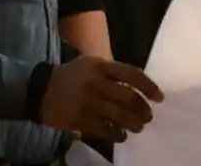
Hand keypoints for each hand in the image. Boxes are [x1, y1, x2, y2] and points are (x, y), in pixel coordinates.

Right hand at [38, 55, 163, 142]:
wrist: (41, 90)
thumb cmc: (72, 76)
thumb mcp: (92, 64)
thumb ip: (114, 71)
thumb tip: (140, 84)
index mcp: (101, 66)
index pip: (132, 75)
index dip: (149, 87)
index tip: (159, 98)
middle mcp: (96, 83)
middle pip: (128, 97)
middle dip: (143, 109)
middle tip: (149, 116)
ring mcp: (87, 102)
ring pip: (119, 115)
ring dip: (133, 123)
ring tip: (139, 127)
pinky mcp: (79, 119)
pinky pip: (104, 129)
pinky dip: (116, 134)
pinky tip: (121, 136)